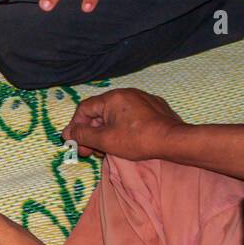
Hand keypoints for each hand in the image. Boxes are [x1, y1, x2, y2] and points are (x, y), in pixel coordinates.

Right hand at [62, 88, 183, 161]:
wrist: (175, 141)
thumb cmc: (138, 140)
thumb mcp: (105, 140)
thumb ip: (82, 135)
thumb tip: (68, 133)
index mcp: (112, 97)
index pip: (84, 109)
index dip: (76, 126)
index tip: (76, 142)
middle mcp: (126, 93)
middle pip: (100, 112)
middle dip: (93, 133)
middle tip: (91, 151)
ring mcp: (143, 99)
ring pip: (116, 115)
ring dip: (107, 131)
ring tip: (108, 149)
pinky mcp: (156, 107)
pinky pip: (132, 116)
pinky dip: (124, 127)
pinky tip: (128, 141)